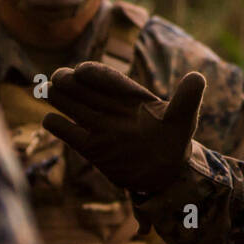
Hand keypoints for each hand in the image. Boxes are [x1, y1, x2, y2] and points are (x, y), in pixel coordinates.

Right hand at [43, 62, 204, 192]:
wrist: (167, 172)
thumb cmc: (174, 141)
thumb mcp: (184, 120)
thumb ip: (188, 99)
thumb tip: (197, 77)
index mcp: (132, 98)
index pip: (111, 80)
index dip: (97, 74)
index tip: (84, 71)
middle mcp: (113, 109)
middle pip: (87, 91)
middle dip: (71, 82)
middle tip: (59, 77)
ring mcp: (101, 128)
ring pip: (75, 107)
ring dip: (60, 98)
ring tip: (46, 89)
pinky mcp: (93, 148)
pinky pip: (72, 135)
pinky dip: (60, 128)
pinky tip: (50, 121)